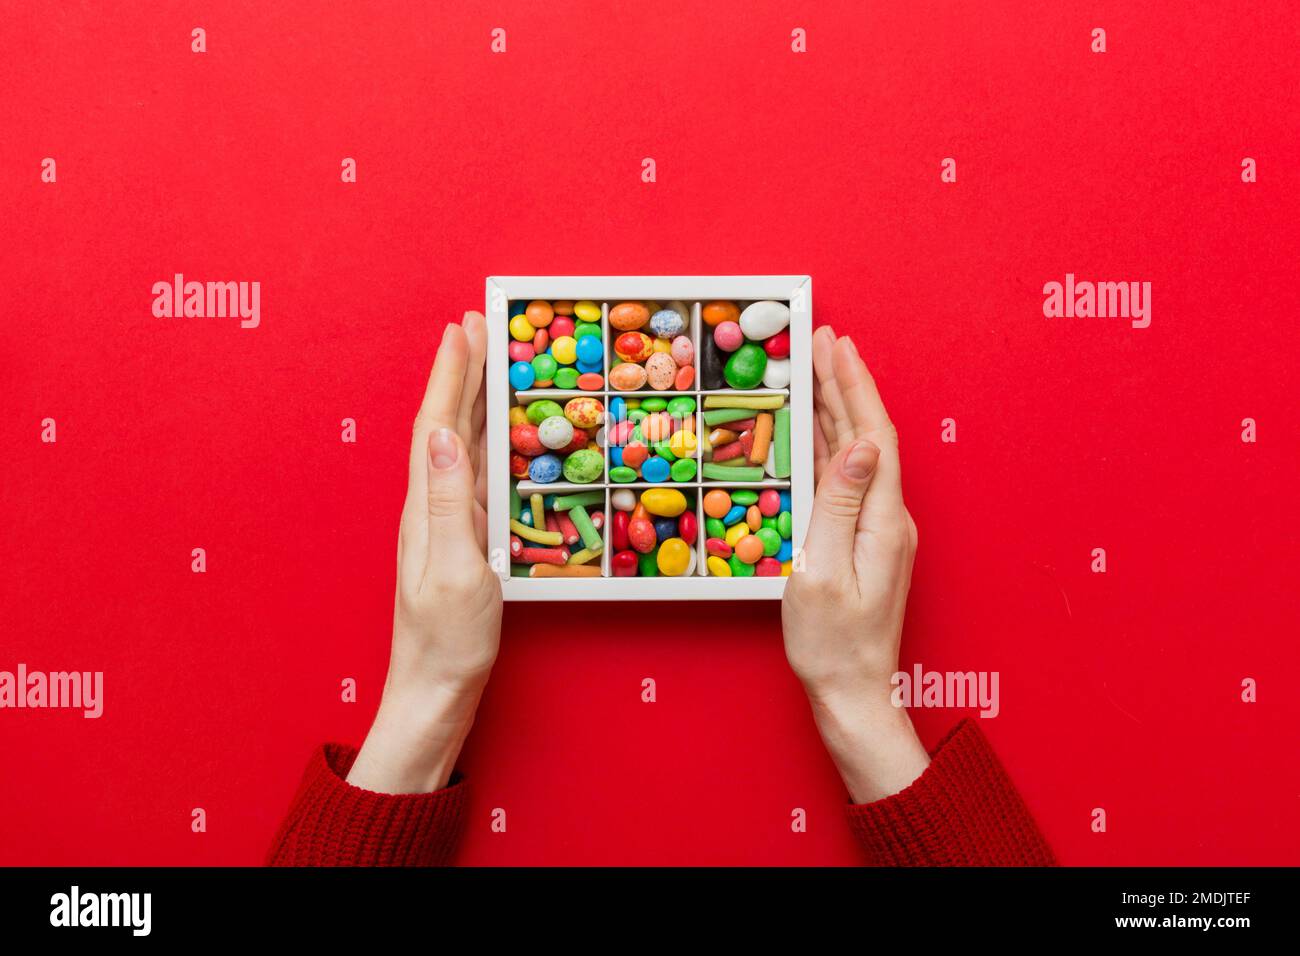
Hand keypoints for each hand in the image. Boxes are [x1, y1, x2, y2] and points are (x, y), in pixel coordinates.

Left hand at [347, 311, 502, 794]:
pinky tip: (498, 434)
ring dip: (473, 398)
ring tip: (489, 362)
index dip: (450, 375)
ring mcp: (447, 522)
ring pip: (461, 444)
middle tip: (477, 326)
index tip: (462, 328)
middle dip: (461, 372)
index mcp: (428, 507)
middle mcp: (433, 506)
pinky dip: (487, 440)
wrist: (435, 691)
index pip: (437, 425)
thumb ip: (448, 504)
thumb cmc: (447, 641)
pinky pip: (476, 473)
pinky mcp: (463, 540)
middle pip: (446, 424)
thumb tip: (446, 434)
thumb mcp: (454, 571)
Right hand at [781, 326, 929, 803]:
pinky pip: (849, 478)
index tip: (835, 345)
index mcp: (882, 518)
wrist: (852, 692)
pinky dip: (833, 445)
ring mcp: (879, 529)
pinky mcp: (865, 541)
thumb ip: (838, 503)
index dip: (854, 386)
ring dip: (840, 409)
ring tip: (818, 370)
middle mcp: (888, 516)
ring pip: (860, 454)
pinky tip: (819, 432)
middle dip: (846, 384)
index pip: (874, 435)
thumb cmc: (831, 642)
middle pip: (869, 435)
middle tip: (822, 341)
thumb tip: (862, 444)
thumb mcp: (823, 570)